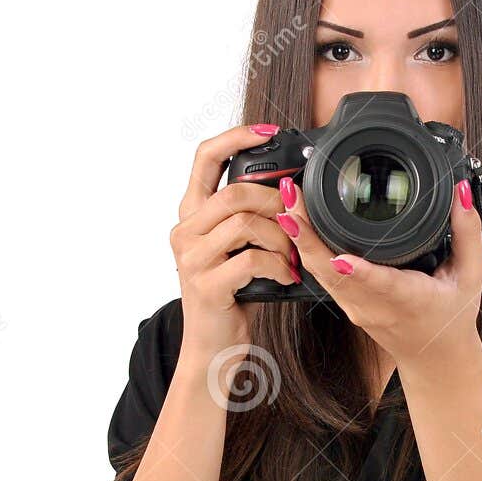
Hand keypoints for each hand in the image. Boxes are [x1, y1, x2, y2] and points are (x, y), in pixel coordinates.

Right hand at [169, 123, 299, 359]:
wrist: (213, 349)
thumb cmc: (233, 295)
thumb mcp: (238, 248)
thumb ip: (251, 217)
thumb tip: (290, 187)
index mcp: (192, 215)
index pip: (205, 158)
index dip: (236, 137)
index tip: (268, 131)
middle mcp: (184, 231)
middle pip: (234, 191)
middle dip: (275, 201)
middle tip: (296, 220)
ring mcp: (191, 259)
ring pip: (245, 223)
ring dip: (282, 238)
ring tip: (292, 256)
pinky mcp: (206, 285)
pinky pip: (252, 259)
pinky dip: (279, 266)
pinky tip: (286, 278)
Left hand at [276, 175, 481, 373]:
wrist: (434, 357)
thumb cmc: (451, 317)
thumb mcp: (470, 275)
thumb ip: (467, 231)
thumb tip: (460, 192)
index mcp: (408, 299)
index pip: (382, 284)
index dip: (359, 271)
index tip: (339, 256)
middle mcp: (374, 306)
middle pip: (333, 273)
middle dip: (308, 238)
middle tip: (292, 202)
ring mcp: (355, 306)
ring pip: (319, 273)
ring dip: (299, 239)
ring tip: (287, 202)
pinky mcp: (346, 303)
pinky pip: (319, 274)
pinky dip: (304, 248)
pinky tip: (294, 222)